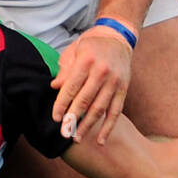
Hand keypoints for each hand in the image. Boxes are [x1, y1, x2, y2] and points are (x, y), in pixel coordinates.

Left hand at [51, 28, 132, 145]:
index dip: (62, 104)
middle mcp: (102, 72)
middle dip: (73, 119)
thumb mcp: (73, 51)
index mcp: (86, 61)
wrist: (117, 37)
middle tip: (64, 133)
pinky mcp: (123, 89)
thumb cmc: (90, 45)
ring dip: (88, 126)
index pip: (71, 87)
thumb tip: (54, 87)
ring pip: (100, 108)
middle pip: (85, 100)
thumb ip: (65, 69)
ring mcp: (115, 81)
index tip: (55, 118)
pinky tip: (100, 140)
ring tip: (77, 138)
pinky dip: (108, 127)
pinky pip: (116, 111)